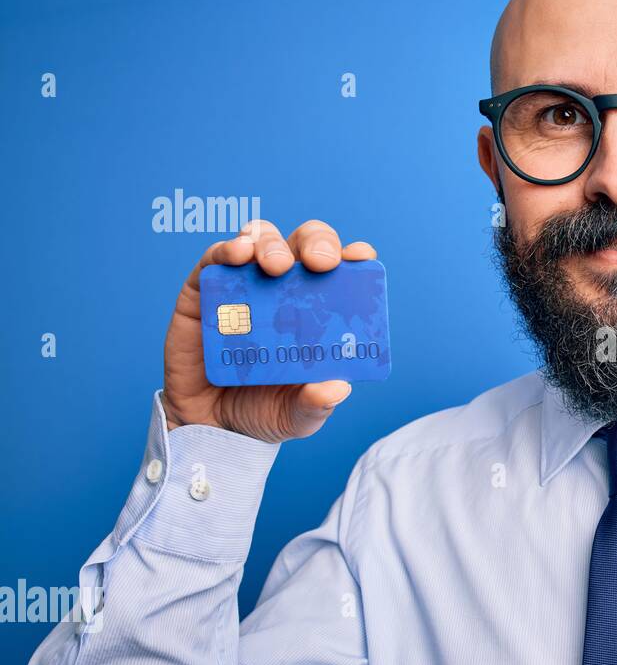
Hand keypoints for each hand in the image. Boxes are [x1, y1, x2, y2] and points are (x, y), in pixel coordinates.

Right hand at [161, 219, 377, 442]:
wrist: (207, 425)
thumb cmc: (261, 411)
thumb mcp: (297, 415)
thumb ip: (316, 404)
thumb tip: (337, 389)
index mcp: (320, 311)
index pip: (344, 272)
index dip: (355, 257)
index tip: (362, 257)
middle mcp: (287, 289)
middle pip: (307, 244)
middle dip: (317, 243)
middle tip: (321, 263)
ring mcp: (247, 283)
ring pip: (265, 239)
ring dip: (273, 244)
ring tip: (277, 266)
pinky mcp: (206, 287)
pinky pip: (217, 256)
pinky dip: (230, 248)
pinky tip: (240, 253)